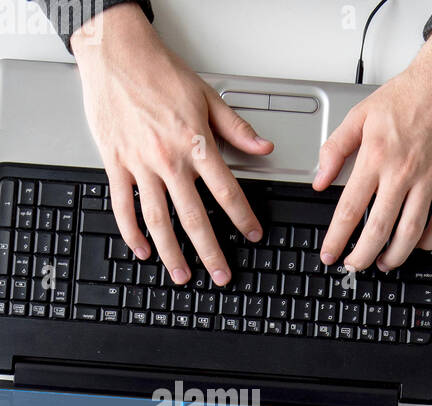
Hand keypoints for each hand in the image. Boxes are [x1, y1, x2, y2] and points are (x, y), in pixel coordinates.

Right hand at [70, 3, 271, 285]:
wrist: (114, 51)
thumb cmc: (159, 71)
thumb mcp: (208, 97)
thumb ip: (237, 129)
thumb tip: (264, 149)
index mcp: (196, 145)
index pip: (228, 193)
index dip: (244, 219)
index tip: (253, 235)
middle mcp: (168, 159)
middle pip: (195, 217)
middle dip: (211, 252)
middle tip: (222, 276)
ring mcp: (139, 163)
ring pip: (159, 219)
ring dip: (172, 252)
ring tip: (183, 275)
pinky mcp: (114, 161)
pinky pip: (123, 204)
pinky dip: (132, 231)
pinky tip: (142, 250)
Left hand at [314, 27, 431, 272]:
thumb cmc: (409, 94)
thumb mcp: (361, 114)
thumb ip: (335, 148)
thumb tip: (320, 179)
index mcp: (376, 155)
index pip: (349, 208)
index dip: (337, 237)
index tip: (329, 253)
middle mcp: (403, 171)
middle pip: (378, 228)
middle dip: (362, 255)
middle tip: (354, 266)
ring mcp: (431, 179)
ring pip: (411, 232)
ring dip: (395, 255)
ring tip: (384, 263)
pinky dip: (430, 241)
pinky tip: (418, 245)